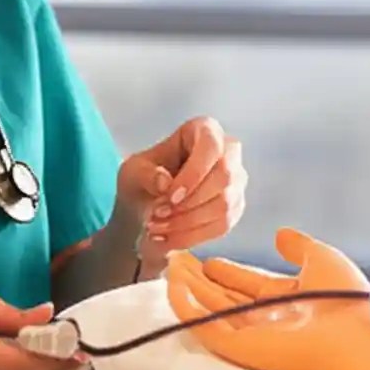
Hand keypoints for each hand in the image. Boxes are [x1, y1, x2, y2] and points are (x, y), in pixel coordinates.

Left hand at [115, 117, 247, 261]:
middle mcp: (229, 151)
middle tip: (157, 215)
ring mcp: (236, 181)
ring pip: (225, 205)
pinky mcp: (235, 208)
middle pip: (225, 177)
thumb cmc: (144, 179)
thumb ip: (146, 174)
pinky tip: (168, 240)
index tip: (170, 197)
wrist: (146, 207)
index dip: (194, 173)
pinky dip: (192, 236)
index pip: (211, 146)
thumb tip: (166, 183)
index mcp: (204, 130)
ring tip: (156, 229)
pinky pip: (222, 225)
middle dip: (190, 203)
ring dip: (188, 222)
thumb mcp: (133, 172)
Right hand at [165, 228, 369, 369]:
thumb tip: (280, 234)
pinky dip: (186, 308)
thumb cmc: (347, 302)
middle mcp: (266, 319)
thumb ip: (299, 247)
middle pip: (224, 296)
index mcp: (288, 300)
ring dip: (188, 288)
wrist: (354, 337)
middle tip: (177, 259)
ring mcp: (251, 334)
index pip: (249, 284)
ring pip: (210, 309)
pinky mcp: (238, 347)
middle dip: (199, 278)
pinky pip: (204, 326)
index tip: (208, 260)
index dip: (228, 271)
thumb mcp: (322, 259)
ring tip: (169, 266)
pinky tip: (173, 286)